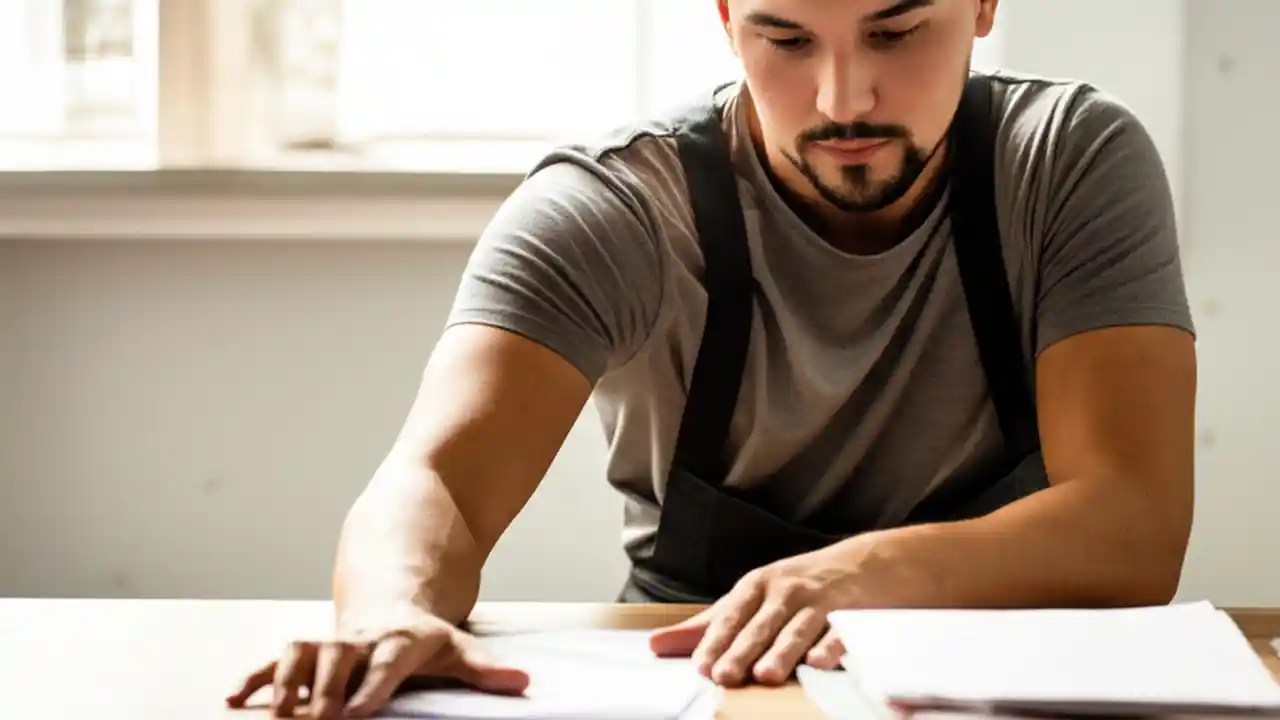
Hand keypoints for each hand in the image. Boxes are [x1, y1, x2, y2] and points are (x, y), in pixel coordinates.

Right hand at [225, 613, 528, 718]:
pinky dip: (252, 677)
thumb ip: (484, 669)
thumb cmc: (423, 638)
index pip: (385, 665)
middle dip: (324, 688)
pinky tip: (234, 700)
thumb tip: (523, 682)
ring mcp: (328, 642)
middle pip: (337, 657)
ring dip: (285, 681)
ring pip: (299, 652)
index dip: (371, 688)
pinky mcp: (304, 650)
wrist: (390, 598)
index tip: (359, 712)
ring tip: (275, 713)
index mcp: (398, 642)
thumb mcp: (458, 648)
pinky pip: (272, 660)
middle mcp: (359, 640)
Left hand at [648, 549, 861, 686]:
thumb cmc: (796, 587)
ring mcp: (819, 602)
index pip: (731, 616)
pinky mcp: (851, 615)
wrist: (863, 564)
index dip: (715, 641)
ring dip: (781, 651)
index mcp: (757, 587)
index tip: (700, 666)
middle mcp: (786, 591)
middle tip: (724, 676)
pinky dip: (830, 647)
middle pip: (761, 624)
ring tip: (766, 675)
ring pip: (797, 629)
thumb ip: (707, 625)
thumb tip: (655, 645)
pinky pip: (841, 633)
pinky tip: (818, 662)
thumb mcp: (750, 598)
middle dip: (742, 650)